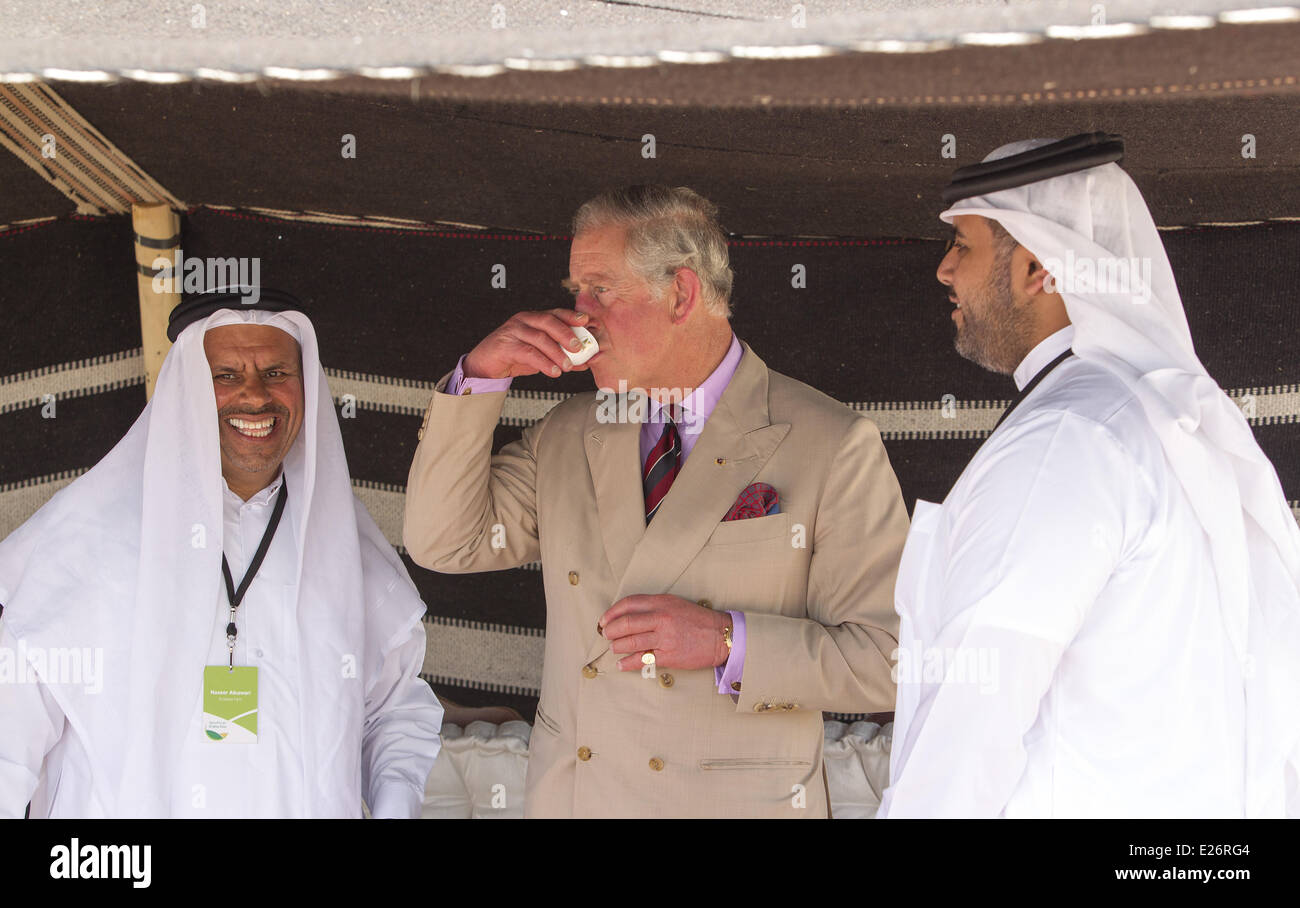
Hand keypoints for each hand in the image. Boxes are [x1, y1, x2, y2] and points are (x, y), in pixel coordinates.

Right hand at [463, 308, 591, 379]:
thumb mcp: (541, 356)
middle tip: (578, 347)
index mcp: (533, 318)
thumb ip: (562, 357)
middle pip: (548, 321)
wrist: (485, 365)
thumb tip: (587, 362)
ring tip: (567, 366)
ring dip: (556, 352)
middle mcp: (523, 320)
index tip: (586, 322)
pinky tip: (552, 371)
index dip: (571, 316)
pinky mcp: (505, 345)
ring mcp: (513, 331)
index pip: (555, 313)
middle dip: (566, 333)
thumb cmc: (513, 356)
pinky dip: (543, 362)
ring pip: (539, 338)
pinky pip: (528, 352)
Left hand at [600, 594, 732, 670]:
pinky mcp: (669, 655)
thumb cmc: (697, 620)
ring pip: (631, 641)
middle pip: (626, 623)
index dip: (612, 612)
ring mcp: (665, 637)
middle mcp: (662, 618)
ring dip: (617, 646)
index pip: (629, 603)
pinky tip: (621, 664)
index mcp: (662, 602)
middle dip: (611, 630)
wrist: (719, 636)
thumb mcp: (674, 604)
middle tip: (606, 635)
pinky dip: (628, 663)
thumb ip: (652, 606)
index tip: (604, 620)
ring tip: (613, 648)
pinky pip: (642, 659)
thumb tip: (627, 615)